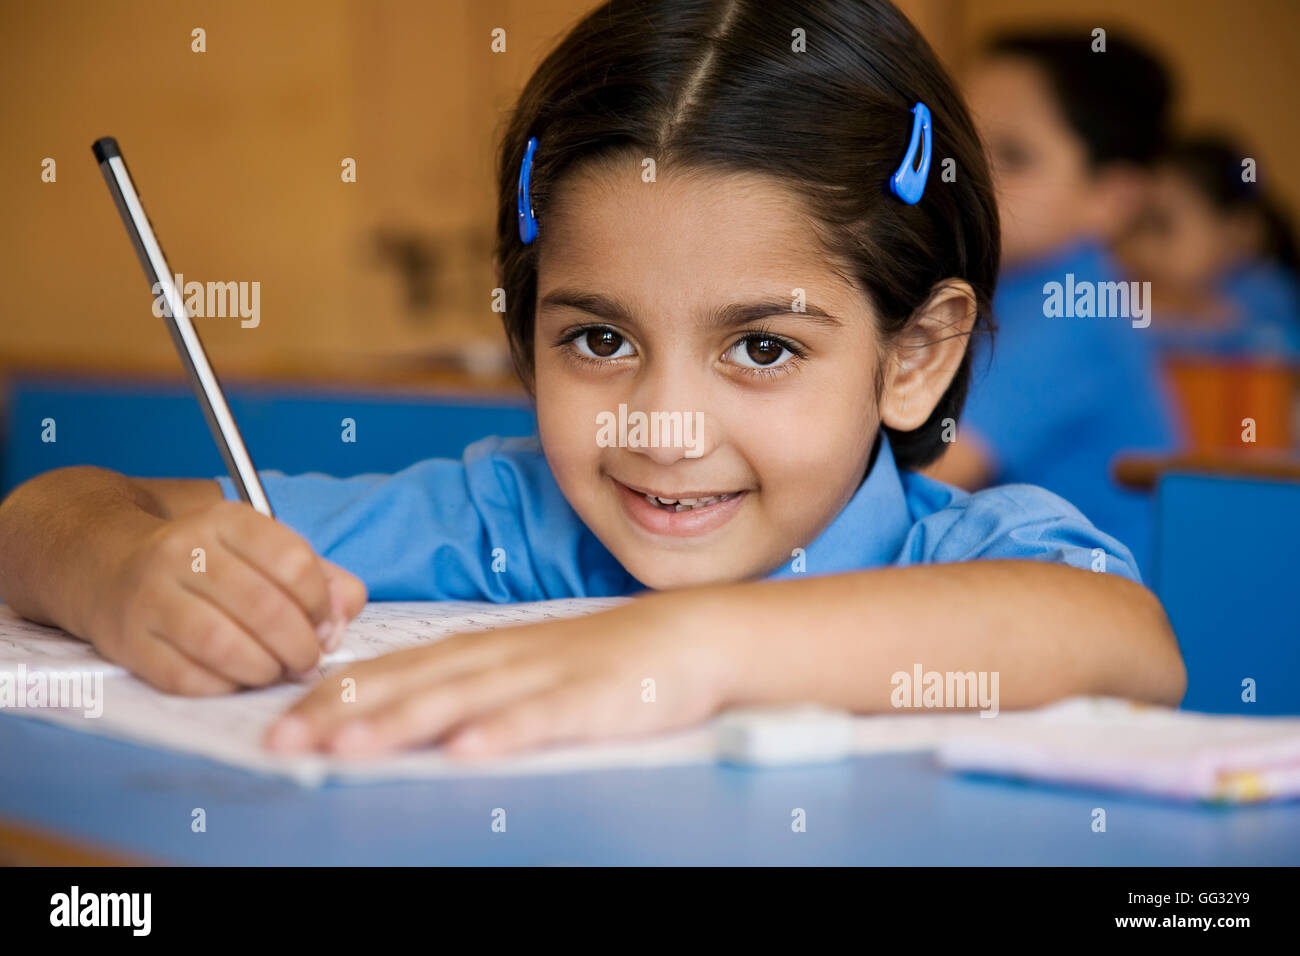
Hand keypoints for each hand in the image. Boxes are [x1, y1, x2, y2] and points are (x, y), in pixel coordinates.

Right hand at [91, 500, 366, 694]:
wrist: (111, 565)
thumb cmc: (208, 566)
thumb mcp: (263, 552)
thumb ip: (320, 578)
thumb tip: (342, 616)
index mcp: (227, 521)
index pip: (292, 561)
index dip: (320, 602)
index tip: (325, 623)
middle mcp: (184, 551)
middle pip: (264, 607)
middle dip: (300, 646)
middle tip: (308, 661)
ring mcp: (151, 596)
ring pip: (224, 644)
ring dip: (265, 669)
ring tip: (276, 672)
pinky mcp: (129, 641)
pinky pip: (188, 677)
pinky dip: (225, 686)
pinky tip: (238, 679)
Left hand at [263, 590, 736, 758]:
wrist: (688, 635)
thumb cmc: (602, 657)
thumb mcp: (524, 665)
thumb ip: (468, 685)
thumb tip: (399, 713)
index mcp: (483, 649)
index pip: (395, 670)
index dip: (335, 697)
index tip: (280, 725)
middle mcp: (503, 657)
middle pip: (412, 684)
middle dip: (343, 713)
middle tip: (283, 741)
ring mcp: (547, 676)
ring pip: (463, 699)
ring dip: (402, 721)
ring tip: (348, 748)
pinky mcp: (594, 698)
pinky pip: (544, 717)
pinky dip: (504, 732)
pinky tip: (467, 752)